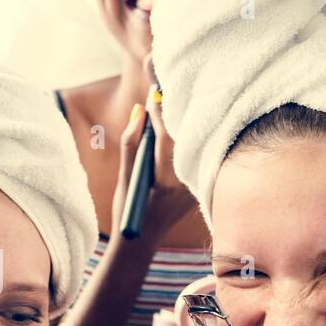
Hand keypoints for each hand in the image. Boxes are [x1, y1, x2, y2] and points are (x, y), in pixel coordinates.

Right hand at [109, 71, 196, 245]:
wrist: (142, 241)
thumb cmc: (128, 210)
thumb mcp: (125, 178)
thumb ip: (131, 143)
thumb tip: (140, 111)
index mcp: (168, 182)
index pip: (168, 137)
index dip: (160, 112)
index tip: (154, 91)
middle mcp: (188, 181)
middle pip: (186, 134)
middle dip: (176, 108)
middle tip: (166, 84)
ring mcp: (196, 183)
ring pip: (193, 142)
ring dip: (183, 119)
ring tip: (174, 96)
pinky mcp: (199, 181)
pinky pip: (196, 151)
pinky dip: (187, 134)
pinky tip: (182, 118)